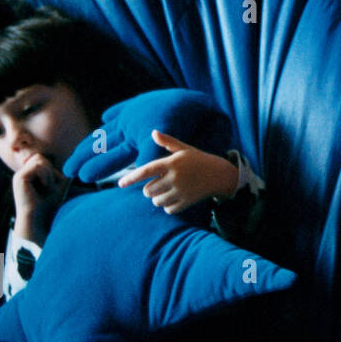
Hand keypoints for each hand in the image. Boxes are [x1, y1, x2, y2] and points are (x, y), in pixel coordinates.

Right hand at [12, 152, 67, 244]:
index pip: (42, 158)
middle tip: (49, 185)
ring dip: (49, 173)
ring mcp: (19, 175)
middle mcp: (22, 174)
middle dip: (50, 170)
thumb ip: (59, 172)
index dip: (51, 169)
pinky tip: (45, 186)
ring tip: (47, 186)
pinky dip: (46, 176)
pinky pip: (37, 166)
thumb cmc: (50, 204)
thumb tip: (72, 157)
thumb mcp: (58, 184)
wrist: (40, 219)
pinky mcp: (19, 178)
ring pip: (39, 160)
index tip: (51, 185)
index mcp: (28, 175)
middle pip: (41, 157)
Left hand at [116, 131, 237, 213]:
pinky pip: (167, 210)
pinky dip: (168, 206)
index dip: (131, 178)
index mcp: (172, 163)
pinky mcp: (186, 202)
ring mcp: (181, 191)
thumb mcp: (185, 149)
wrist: (220, 174)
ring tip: (168, 191)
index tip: (120, 184)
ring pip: (156, 201)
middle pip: (148, 190)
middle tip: (160, 183)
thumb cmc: (199, 160)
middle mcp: (175, 178)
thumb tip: (153, 132)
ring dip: (158, 198)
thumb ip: (168, 142)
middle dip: (150, 189)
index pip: (146, 171)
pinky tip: (176, 198)